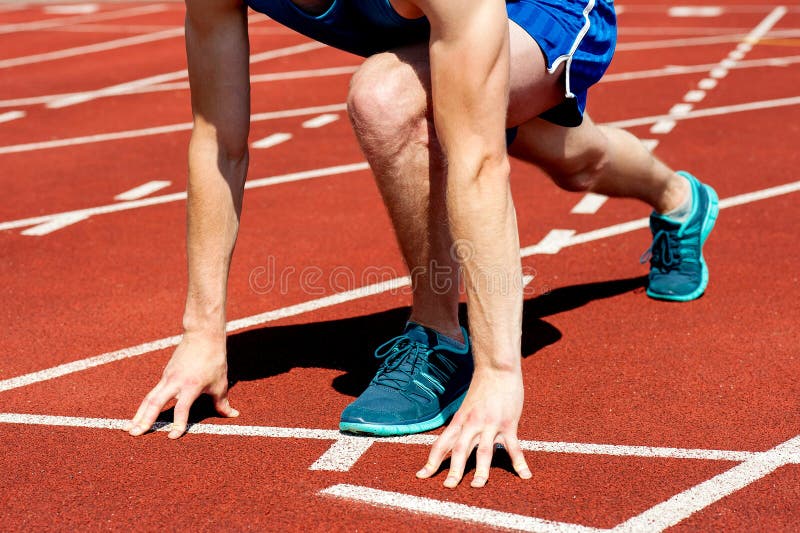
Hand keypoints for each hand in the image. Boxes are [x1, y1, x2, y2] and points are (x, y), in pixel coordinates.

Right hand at [124, 332, 237, 438]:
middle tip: (135, 434)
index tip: (172, 437)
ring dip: (139, 414)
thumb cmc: (214, 359)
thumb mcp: (220, 382)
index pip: (182, 407)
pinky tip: (139, 416)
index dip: (178, 423)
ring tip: (129, 429)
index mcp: (191, 385)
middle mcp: (175, 381)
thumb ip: (222, 402)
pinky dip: (145, 405)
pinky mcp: (165, 374)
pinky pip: (153, 392)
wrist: (203, 335)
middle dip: (145, 419)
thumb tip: (233, 415)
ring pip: (150, 397)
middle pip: (155, 402)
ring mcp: (167, 377)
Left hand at [416, 367, 530, 487]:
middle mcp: (472, 424)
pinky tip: (524, 475)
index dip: (431, 461)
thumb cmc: (482, 389)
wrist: (497, 369)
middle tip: (448, 487)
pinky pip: (513, 447)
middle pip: (460, 450)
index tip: (421, 476)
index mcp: (460, 421)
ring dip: (480, 470)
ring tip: (477, 486)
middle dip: (453, 470)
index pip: (441, 444)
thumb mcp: (466, 408)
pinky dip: (519, 462)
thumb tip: (454, 442)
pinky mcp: (508, 424)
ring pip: (484, 451)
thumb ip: (462, 426)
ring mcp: (490, 424)